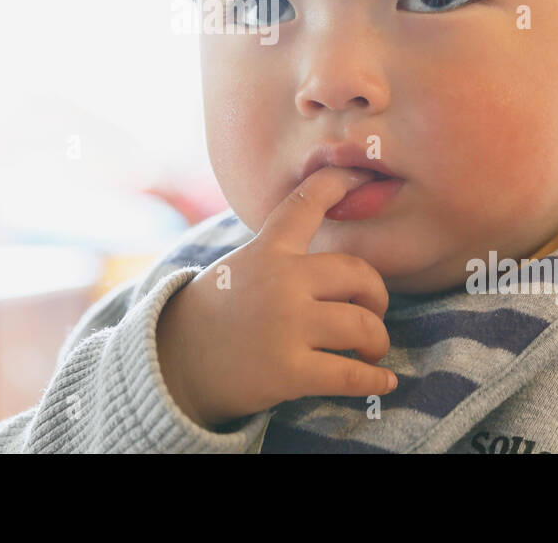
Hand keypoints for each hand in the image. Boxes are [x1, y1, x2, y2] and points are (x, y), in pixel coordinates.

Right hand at [156, 165, 397, 428]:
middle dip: (376, 295)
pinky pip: (351, 375)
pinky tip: (382, 381)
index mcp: (267, 250)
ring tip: (371, 349)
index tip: (363, 176)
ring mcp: (286, 325)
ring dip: (377, 340)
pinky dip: (374, 380)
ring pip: (364, 326)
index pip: (306, 203)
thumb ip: (283, 255)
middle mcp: (280, 281)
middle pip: (359, 274)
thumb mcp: (242, 266)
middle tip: (372, 311)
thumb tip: (340, 261)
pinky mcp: (289, 371)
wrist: (175, 365)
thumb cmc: (219, 313)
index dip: (339, 183)